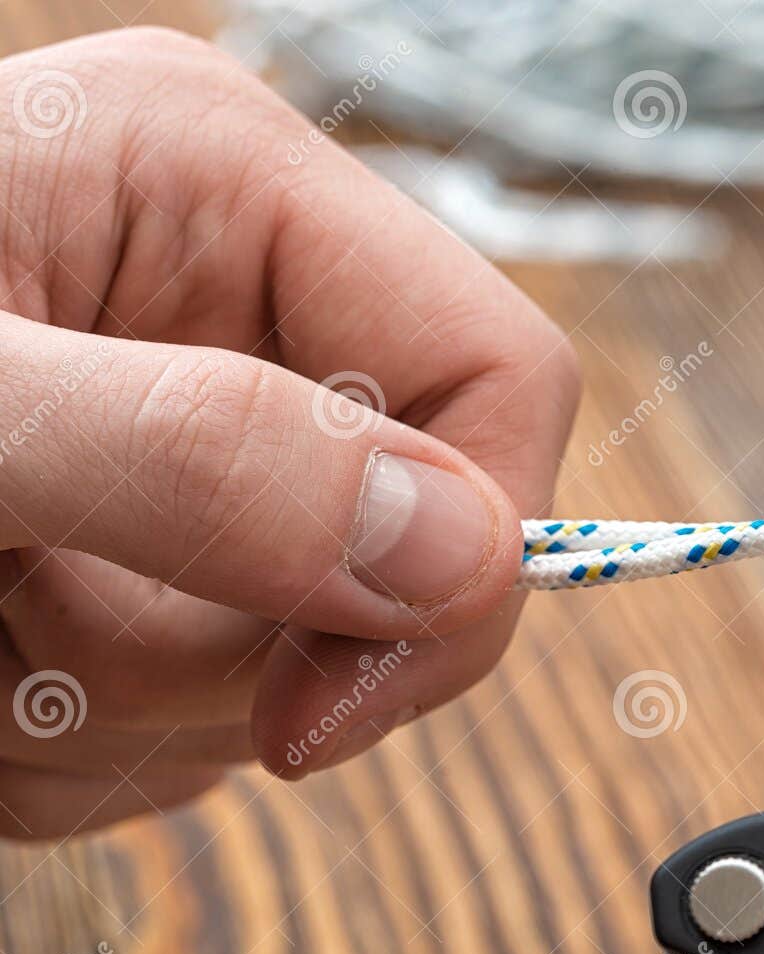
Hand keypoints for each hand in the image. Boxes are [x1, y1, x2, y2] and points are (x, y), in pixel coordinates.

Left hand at [0, 29, 577, 836]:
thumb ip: (198, 458)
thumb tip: (464, 553)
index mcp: (223, 189)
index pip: (501, 376)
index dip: (462, 554)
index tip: (319, 708)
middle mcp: (237, 307)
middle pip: (409, 542)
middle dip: (237, 652)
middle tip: (40, 649)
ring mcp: (204, 438)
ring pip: (310, 648)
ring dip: (135, 707)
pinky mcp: (158, 545)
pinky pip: (217, 702)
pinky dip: (92, 738)